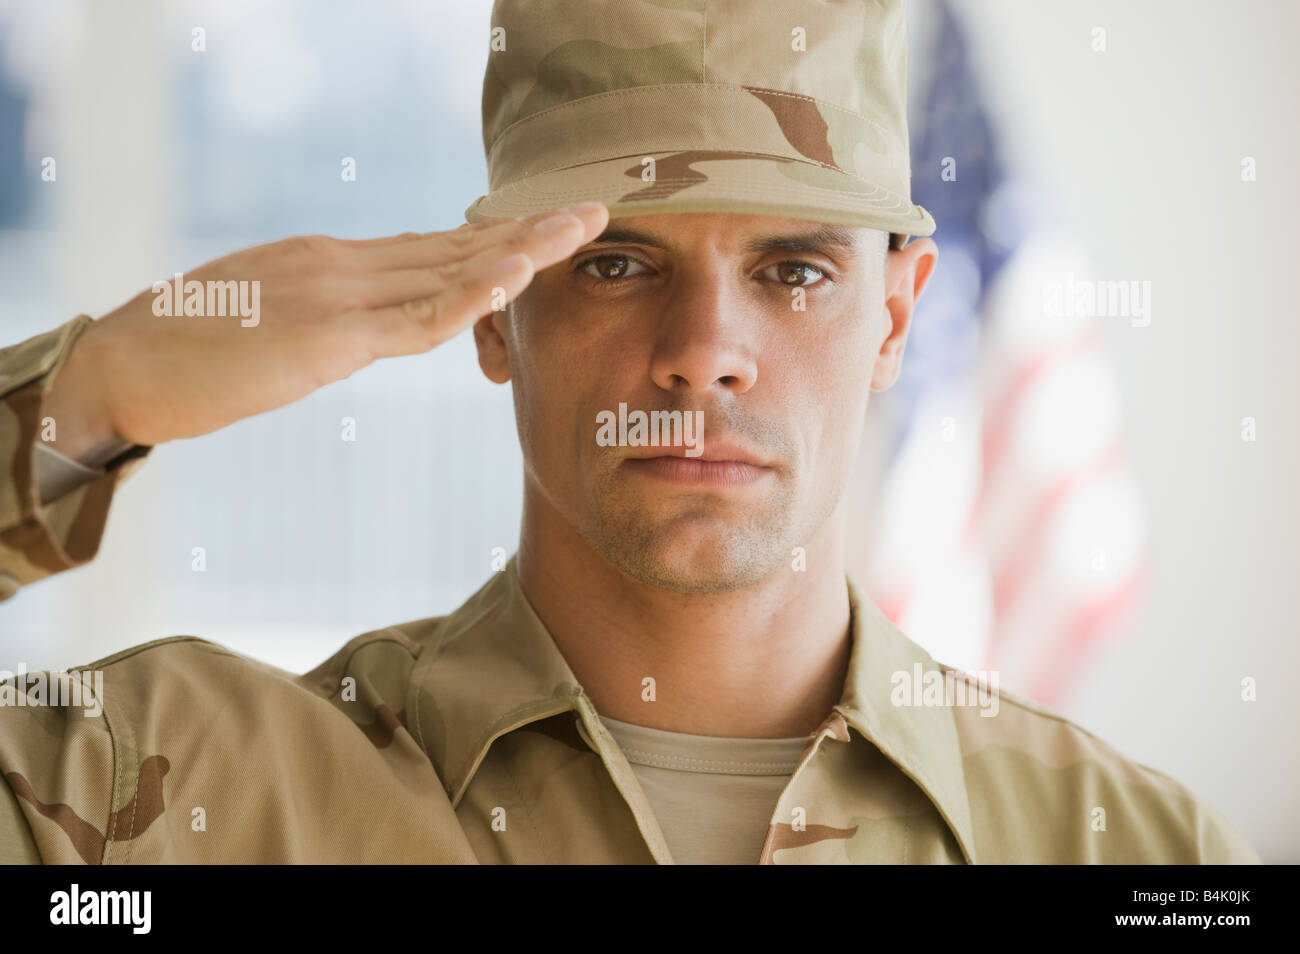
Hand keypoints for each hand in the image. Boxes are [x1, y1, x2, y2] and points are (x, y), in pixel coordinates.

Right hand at [42, 201, 608, 456]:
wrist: (125, 364)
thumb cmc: (196, 348)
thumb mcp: (280, 316)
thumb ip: (338, 314)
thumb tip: (382, 321)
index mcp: (336, 263)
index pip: (435, 247)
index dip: (500, 237)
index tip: (551, 228)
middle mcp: (346, 266)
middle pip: (456, 246)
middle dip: (531, 230)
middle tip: (593, 210)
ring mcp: (338, 295)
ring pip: (447, 270)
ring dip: (520, 250)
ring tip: (579, 227)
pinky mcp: (325, 337)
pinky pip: (411, 320)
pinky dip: (466, 299)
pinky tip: (513, 280)